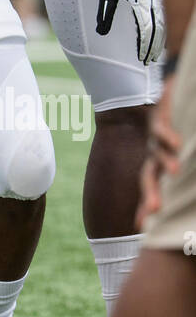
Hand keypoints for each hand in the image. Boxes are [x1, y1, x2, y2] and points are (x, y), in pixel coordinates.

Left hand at [96, 0, 163, 63]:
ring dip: (161, 38)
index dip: (145, 46)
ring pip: (164, 22)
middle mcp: (154, 0)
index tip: (142, 58)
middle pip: (159, 30)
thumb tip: (100, 32)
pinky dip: (163, 26)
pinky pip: (164, 13)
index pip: (147, 30)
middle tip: (149, 60)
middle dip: (155, 47)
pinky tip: (159, 32)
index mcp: (141, 1)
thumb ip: (105, 12)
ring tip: (155, 51)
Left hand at [137, 74, 180, 227]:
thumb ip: (175, 170)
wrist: (156, 89)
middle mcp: (152, 154)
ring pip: (158, 153)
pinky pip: (162, 128)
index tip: (139, 227)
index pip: (151, 189)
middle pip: (150, 177)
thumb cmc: (169, 126)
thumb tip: (175, 185)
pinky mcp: (158, 117)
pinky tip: (177, 144)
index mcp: (156, 164)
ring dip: (167, 162)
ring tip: (176, 172)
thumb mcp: (173, 154)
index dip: (145, 207)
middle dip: (151, 193)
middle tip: (153, 211)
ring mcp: (154, 137)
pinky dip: (169, 136)